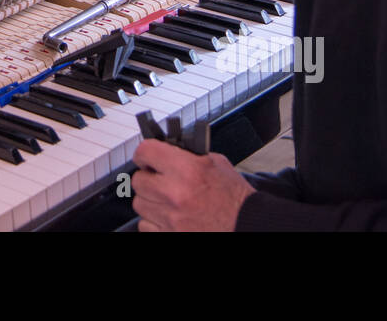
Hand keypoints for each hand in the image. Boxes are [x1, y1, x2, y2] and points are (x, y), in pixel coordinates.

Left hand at [131, 139, 254, 230]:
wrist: (247, 226)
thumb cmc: (235, 199)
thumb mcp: (216, 164)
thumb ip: (187, 155)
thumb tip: (166, 150)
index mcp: (188, 170)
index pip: (145, 152)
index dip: (145, 153)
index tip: (147, 157)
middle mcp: (175, 194)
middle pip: (138, 180)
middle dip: (149, 179)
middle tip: (161, 180)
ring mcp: (170, 219)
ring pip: (140, 204)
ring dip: (151, 200)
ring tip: (168, 200)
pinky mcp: (168, 235)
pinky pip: (145, 225)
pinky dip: (154, 221)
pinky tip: (169, 217)